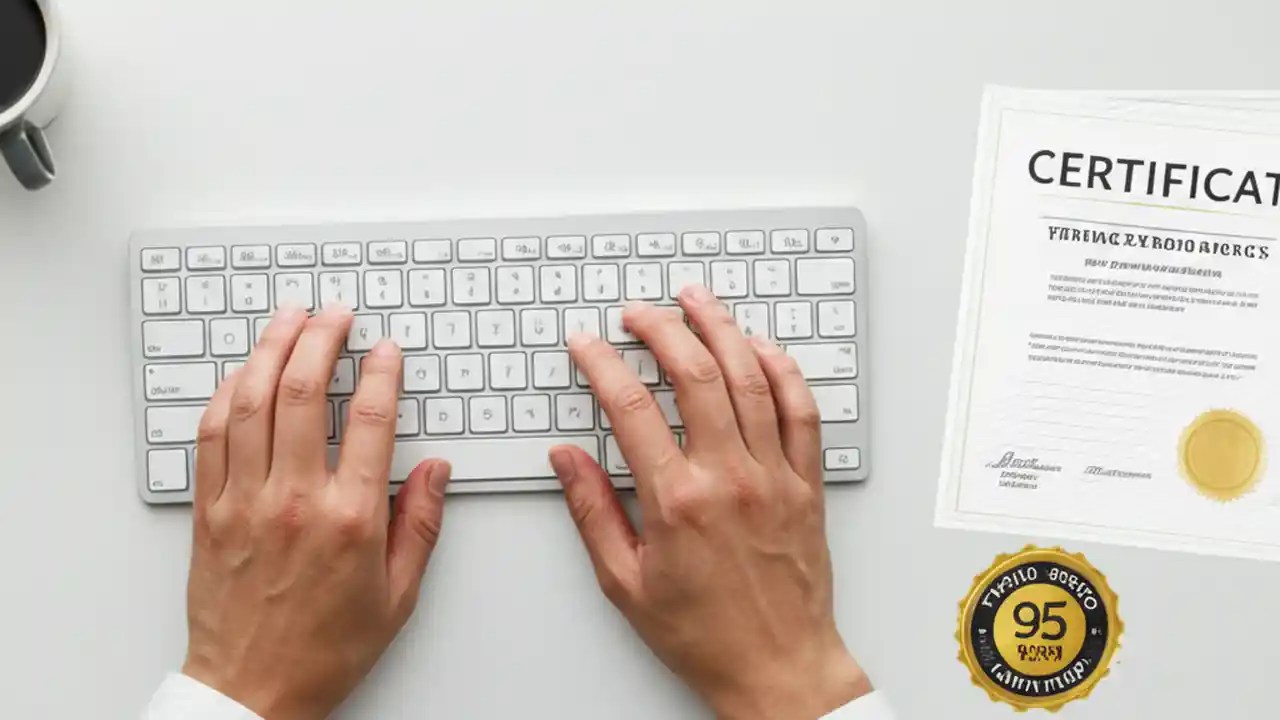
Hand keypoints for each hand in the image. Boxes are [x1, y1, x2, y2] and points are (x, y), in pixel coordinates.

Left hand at [183, 305, 451, 719]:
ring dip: (271, 350)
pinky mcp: (210, 510)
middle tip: (334, 314)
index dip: (383, 373)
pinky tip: (242, 374)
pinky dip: (226, 395)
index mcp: (350, 520)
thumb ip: (420, 524)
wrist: (252, 689)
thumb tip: (435, 471)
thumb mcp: (398, 595)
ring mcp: (246, 501)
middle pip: (306, 393)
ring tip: (288, 320)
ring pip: (253, 402)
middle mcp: (295, 500)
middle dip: (322, 338)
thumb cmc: (324, 649)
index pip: (373, 422)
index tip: (387, 349)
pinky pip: (211, 436)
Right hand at [551, 285, 870, 719]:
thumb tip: (566, 458)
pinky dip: (782, 370)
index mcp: (677, 501)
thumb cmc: (703, 634)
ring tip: (697, 301)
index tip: (586, 344)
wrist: (777, 667)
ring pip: (750, 378)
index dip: (602, 364)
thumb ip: (592, 511)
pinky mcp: (806, 483)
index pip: (630, 407)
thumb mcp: (624, 582)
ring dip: (721, 329)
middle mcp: (729, 477)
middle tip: (638, 312)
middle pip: (694, 375)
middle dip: (661, 329)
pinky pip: (800, 411)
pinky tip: (761, 348)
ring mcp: (773, 475)